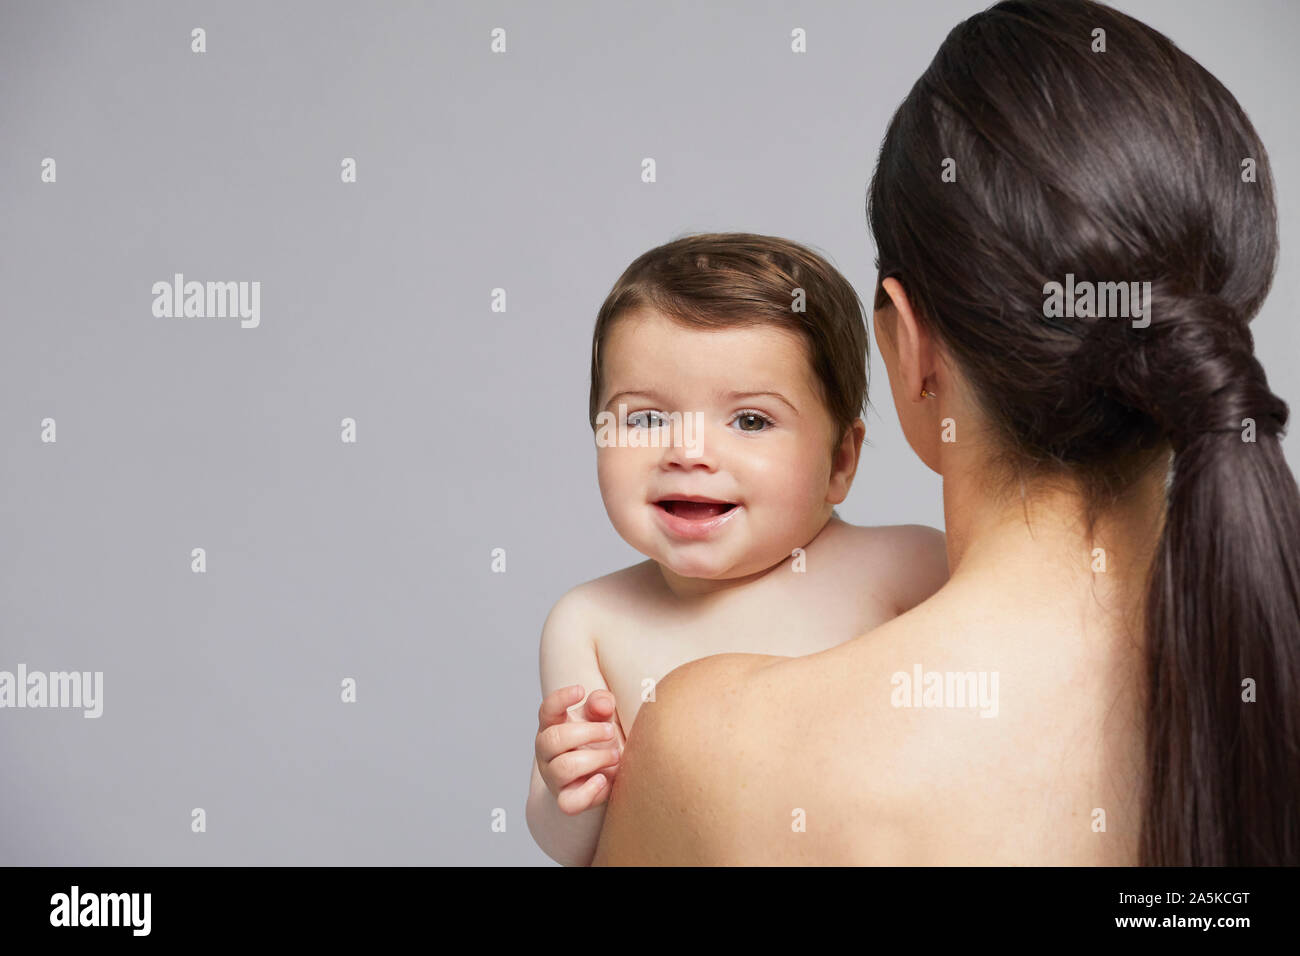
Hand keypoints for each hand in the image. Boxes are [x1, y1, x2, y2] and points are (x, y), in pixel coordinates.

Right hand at [535, 685, 626, 814]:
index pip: (547, 710)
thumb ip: (601, 705)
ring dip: (595, 759)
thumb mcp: (601, 718)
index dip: (560, 699)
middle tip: (611, 732)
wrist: (600, 777)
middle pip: (553, 739)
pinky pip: (568, 802)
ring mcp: (553, 777)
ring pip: (563, 768)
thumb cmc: (599, 740)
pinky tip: (603, 779)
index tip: (580, 690)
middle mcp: (547, 752)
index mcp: (552, 726)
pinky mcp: (566, 800)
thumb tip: (603, 704)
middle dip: (588, 733)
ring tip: (615, 755)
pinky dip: (589, 791)